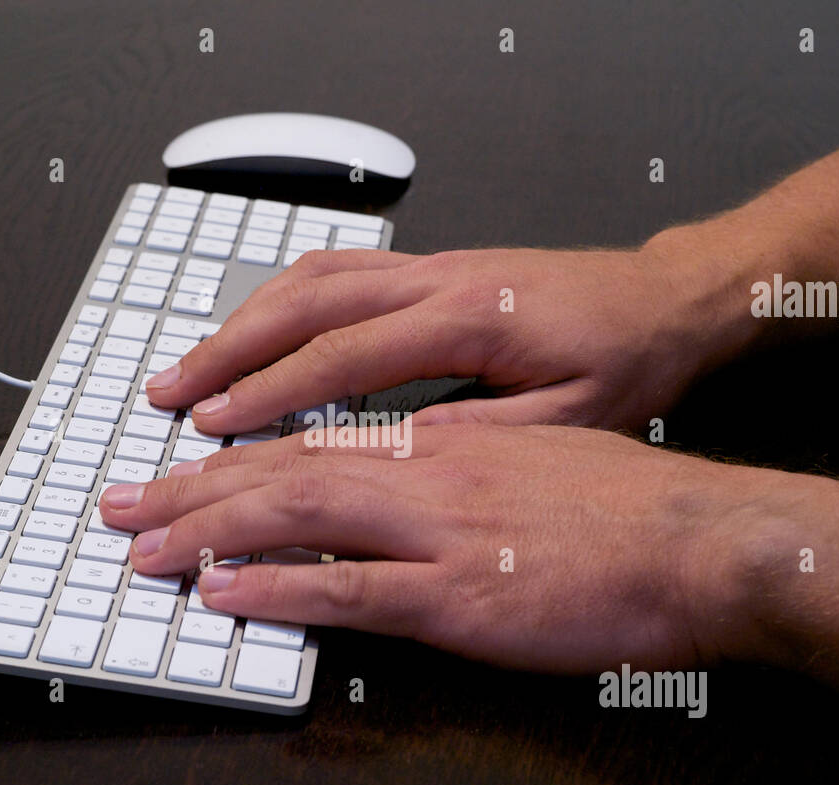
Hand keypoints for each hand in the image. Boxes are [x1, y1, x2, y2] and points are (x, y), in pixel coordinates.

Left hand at [99, 423, 771, 672]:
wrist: (703, 540)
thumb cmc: (627, 507)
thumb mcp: (532, 458)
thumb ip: (456, 469)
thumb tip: (394, 481)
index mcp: (442, 442)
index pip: (313, 439)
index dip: (234, 454)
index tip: (177, 464)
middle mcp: (426, 471)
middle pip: (282, 467)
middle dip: (189, 487)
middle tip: (122, 504)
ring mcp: (440, 531)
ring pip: (297, 514)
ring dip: (208, 530)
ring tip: (145, 545)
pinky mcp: (461, 595)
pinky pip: (346, 589)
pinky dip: (274, 588)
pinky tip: (224, 592)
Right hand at [143, 245, 755, 434]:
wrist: (670, 299)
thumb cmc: (629, 361)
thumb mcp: (567, 420)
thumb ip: (475, 440)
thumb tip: (389, 465)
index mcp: (469, 319)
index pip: (343, 357)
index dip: (269, 396)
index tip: (213, 432)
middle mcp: (440, 280)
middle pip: (305, 306)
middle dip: (226, 354)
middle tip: (168, 399)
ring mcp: (433, 265)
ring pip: (312, 279)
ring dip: (242, 322)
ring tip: (189, 368)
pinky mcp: (435, 267)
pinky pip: (340, 268)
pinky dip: (283, 297)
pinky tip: (255, 326)